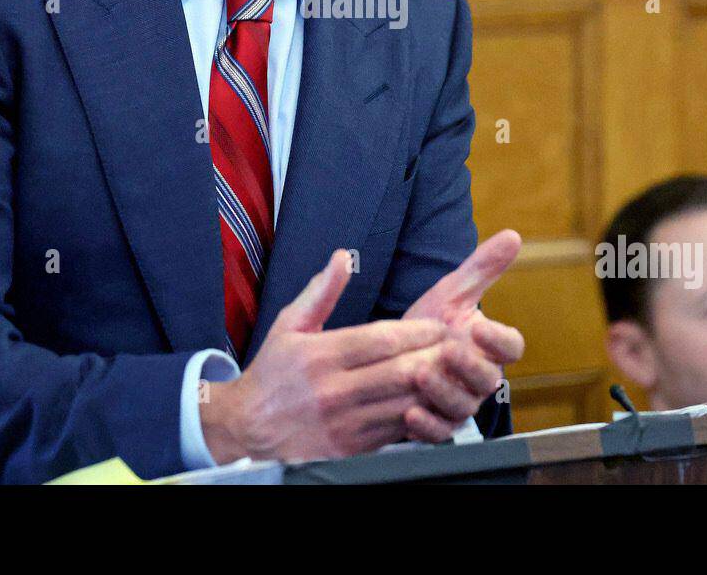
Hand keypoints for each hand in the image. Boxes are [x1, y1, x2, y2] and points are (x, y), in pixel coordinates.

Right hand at [200, 250, 462, 464]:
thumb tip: (342, 256)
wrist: (248, 428)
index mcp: (320, 355)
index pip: (382, 340)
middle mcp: (333, 391)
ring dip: (433, 389)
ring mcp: (343, 424)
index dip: (418, 332)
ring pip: (403, 405)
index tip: (439, 326)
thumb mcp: (290, 323)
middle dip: (435, 358)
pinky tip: (433, 402)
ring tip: (454, 373)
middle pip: (400, 373)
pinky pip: (395, 432)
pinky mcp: (351, 450)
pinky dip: (418, 416)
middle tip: (458, 347)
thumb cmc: (273, 371)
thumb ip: (321, 291)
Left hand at [401, 230, 524, 438]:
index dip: (499, 340)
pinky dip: (426, 425)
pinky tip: (409, 411)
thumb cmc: (429, 323)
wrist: (392, 356)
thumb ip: (482, 268)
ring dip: (443, 393)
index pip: (511, 347)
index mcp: (488, 347)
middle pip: (488, 381)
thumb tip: (513, 235)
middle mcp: (479, 379)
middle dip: (469, 367)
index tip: (479, 326)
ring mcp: (459, 403)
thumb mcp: (452, 292)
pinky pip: (439, 433)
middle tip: (447, 350)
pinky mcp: (436, 424)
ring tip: (420, 374)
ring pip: (462, 407)